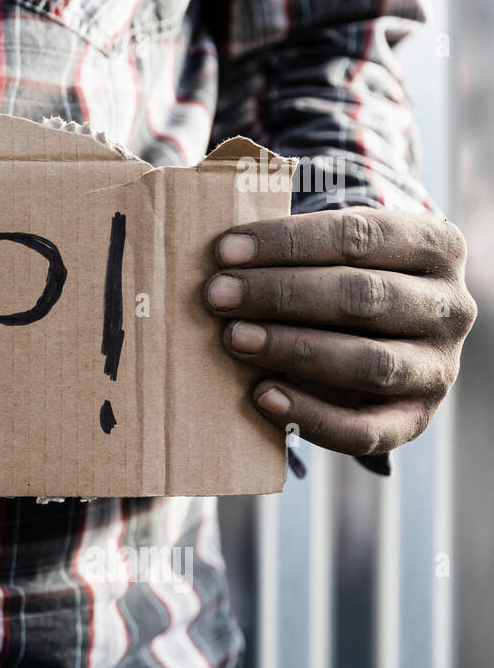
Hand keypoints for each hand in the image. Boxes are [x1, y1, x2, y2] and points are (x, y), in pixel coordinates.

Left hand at [203, 208, 475, 455]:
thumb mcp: (334, 254)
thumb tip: (221, 252)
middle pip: (361, 297)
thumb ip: (293, 250)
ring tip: (232, 338)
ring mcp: (438, 367)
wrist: (385, 339)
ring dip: (292, 348)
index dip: (286, 242)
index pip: (359, 235)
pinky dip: (311, 416)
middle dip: (280, 294)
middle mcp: (450, 307)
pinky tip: (262, 395)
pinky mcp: (414, 419)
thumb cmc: (338, 281)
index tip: (224, 251)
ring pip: (368, 361)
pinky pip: (365, 431)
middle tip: (216, 295)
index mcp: (436, 246)